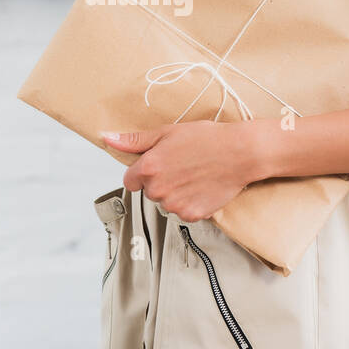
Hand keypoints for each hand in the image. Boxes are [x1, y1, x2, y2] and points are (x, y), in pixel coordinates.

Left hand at [101, 122, 257, 220]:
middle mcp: (157, 190)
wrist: (240, 153)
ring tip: (195, 175)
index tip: (160, 165)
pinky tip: (203, 187)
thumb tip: (107, 138)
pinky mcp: (191, 215)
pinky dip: (191, 203)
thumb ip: (134, 141)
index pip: (130, 180)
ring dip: (176, 193)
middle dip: (161, 181)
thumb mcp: (167, 132)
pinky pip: (183, 212)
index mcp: (147, 168)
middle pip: (149, 191)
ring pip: (166, 203)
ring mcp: (174, 205)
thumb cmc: (206, 139)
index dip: (144, 172)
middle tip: (182, 166)